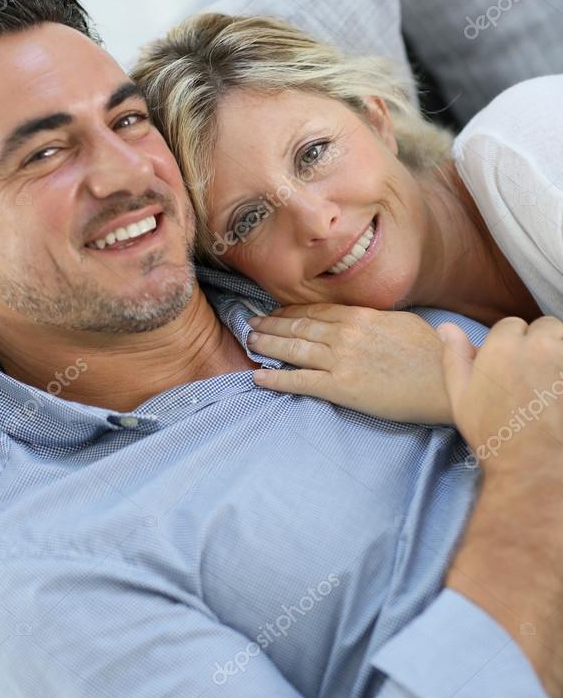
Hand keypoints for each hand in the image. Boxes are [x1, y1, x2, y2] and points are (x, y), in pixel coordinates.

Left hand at [247, 304, 452, 423]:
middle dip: (271, 325)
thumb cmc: (433, 352)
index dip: (289, 311)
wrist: (447, 379)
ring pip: (293, 348)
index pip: (314, 310)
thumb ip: (371, 319)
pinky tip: (258, 377)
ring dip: (267, 344)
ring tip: (249, 342)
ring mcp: (341, 360)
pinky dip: (276, 378)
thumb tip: (356, 319)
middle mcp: (344, 333)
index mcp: (359, 315)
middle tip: (250, 323)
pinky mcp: (342, 387)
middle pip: (297, 325)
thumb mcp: (399, 322)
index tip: (273, 312)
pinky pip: (300, 381)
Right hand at [438, 316, 562, 477]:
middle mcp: (539, 346)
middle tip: (534, 374)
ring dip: (558, 354)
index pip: (512, 325)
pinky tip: (557, 394)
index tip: (509, 368)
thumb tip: (447, 326)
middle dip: (540, 343)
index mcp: (503, 346)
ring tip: (550, 384)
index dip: (509, 344)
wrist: (534, 467)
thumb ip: (455, 357)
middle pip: (545, 327)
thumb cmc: (494, 434)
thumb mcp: (461, 398)